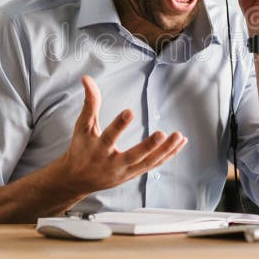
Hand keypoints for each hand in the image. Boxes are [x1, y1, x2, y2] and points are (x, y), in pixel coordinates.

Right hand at [54, 75, 186, 196]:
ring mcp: (125, 172)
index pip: (109, 137)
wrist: (78, 180)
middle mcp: (112, 163)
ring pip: (147, 162)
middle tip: (163, 133)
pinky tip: (180, 143)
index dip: (118, 124)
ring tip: (179, 135)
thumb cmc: (81, 149)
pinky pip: (153, 165)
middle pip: (133, 156)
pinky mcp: (133, 175)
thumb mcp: (83, 126)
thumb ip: (89, 103)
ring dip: (165, 150)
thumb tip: (87, 78)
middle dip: (148, 146)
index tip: (129, 111)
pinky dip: (167, 155)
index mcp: (98, 150)